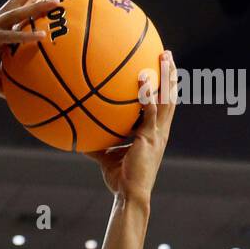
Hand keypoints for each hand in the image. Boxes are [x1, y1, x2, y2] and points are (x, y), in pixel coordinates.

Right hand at [0, 0, 59, 102]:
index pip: (15, 16)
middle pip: (15, 4)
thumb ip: (9, 82)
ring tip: (54, 1)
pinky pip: (8, 37)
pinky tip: (42, 36)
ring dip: (35, 6)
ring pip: (15, 15)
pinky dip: (24, 37)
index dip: (30, 3)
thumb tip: (23, 92)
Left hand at [89, 50, 177, 206]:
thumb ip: (98, 144)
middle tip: (167, 54)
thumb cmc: (120, 179)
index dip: (164, 88)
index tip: (161, 69)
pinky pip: (150, 111)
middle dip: (170, 74)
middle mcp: (160, 131)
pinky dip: (148, 94)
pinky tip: (142, 79)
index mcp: (155, 134)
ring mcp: (158, 134)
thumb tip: (79, 137)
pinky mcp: (150, 138)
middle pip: (170, 96)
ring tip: (164, 56)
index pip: (163, 105)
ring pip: (167, 99)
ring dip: (167, 76)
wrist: (130, 194)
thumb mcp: (107, 157)